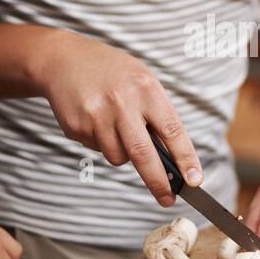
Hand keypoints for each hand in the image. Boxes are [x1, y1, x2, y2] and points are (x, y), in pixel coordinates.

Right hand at [39, 30, 203, 206]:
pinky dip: (102, 142)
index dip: (186, 159)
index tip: (195, 181)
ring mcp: (97, 115)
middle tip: (167, 199)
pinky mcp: (76, 126)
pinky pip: (98, 150)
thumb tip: (173, 158)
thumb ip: (157, 113)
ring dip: (123, 153)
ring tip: (115, 125)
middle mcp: (122, 102)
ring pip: (119, 157)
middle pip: (144, 154)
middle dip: (158, 182)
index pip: (172, 130)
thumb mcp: (142, 81)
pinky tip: (95, 119)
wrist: (64, 59)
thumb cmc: (112, 73)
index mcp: (146, 88)